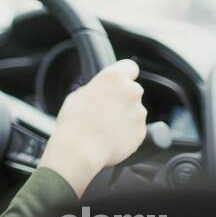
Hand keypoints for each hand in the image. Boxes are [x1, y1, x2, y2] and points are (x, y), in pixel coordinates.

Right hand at [39, 58, 147, 197]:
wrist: (80, 150)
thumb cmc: (74, 122)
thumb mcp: (78, 95)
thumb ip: (97, 89)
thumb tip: (102, 92)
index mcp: (114, 78)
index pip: (130, 67)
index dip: (125, 74)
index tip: (121, 81)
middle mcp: (131, 92)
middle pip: (132, 90)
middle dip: (123, 98)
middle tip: (106, 109)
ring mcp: (138, 113)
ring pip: (135, 111)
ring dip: (125, 117)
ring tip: (106, 127)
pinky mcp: (141, 132)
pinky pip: (135, 129)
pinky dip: (127, 133)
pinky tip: (111, 137)